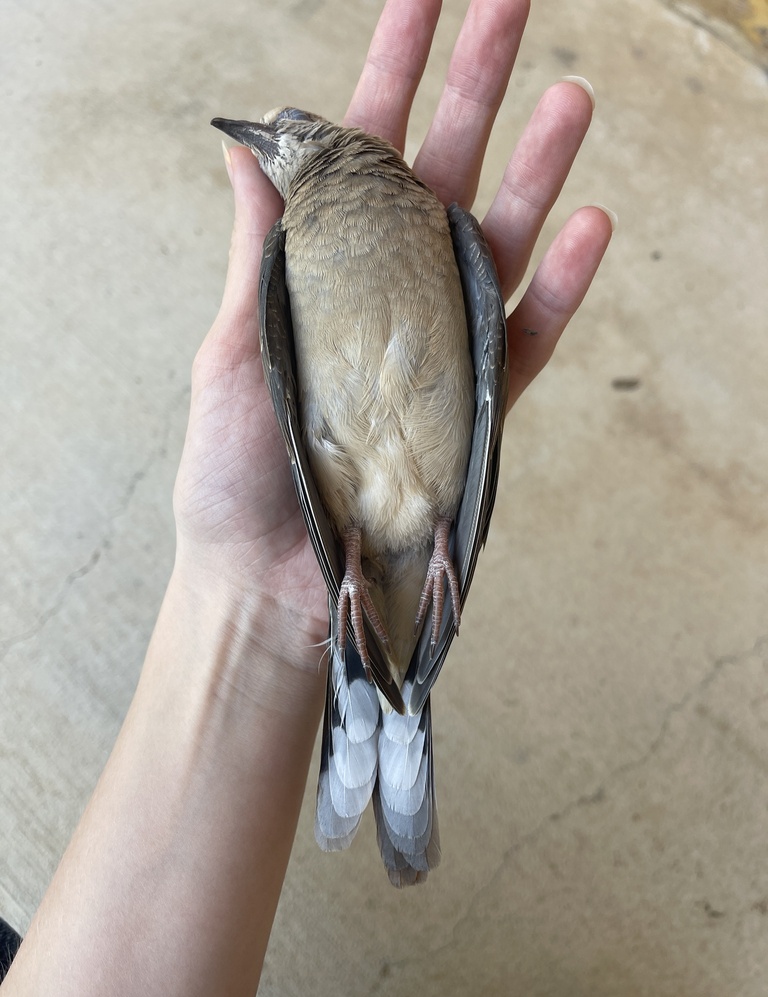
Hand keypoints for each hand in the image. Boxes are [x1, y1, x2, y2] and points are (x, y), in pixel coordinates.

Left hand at [172, 0, 611, 650]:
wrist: (270, 581)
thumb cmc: (236, 471)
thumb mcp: (232, 347)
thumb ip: (261, 252)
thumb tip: (242, 148)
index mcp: (328, 269)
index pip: (365, 151)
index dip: (391, 68)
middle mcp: (392, 294)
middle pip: (444, 172)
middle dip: (477, 84)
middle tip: (513, 1)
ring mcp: (441, 347)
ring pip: (499, 243)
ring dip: (537, 171)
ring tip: (570, 97)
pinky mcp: (477, 408)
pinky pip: (525, 338)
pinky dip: (557, 286)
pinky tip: (588, 225)